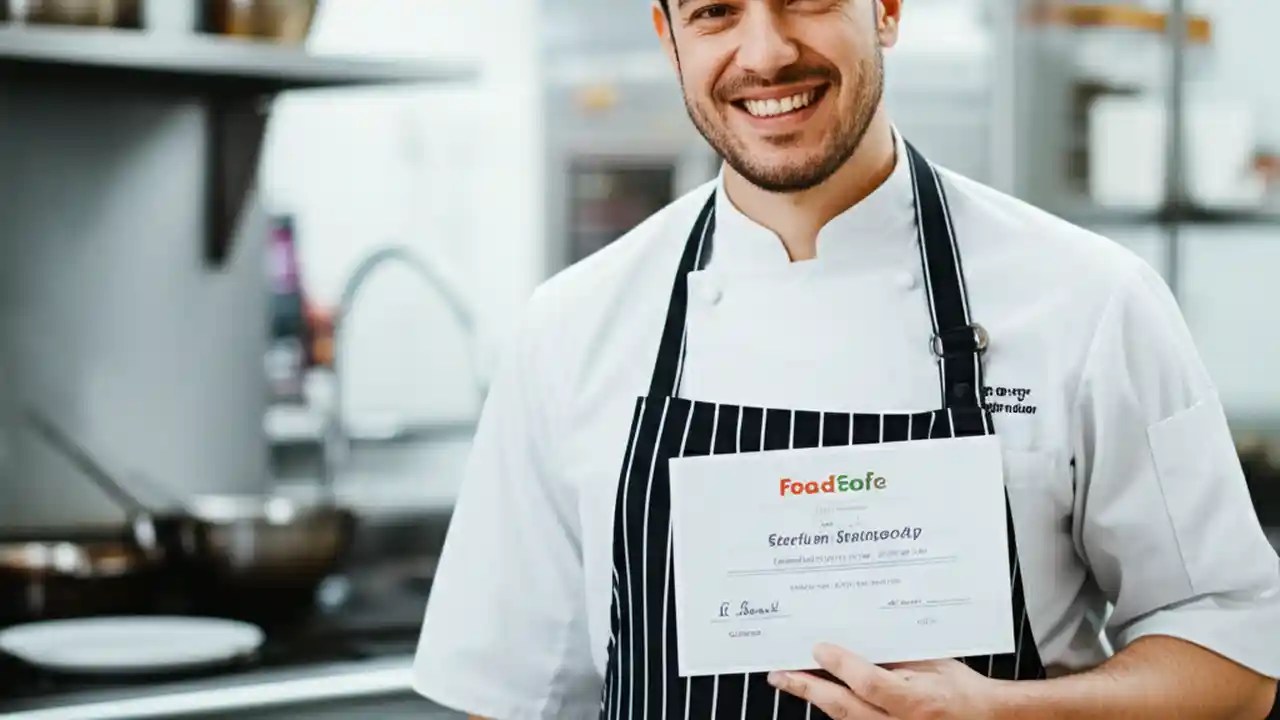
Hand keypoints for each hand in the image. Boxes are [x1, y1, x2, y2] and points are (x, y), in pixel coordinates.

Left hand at [767, 643, 1003, 719]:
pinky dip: (833, 708)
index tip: (820, 647)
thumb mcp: (934, 664)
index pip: (871, 684)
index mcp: (917, 700)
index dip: (843, 666)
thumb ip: (898, 656)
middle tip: (780, 674)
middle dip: (808, 688)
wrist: (983, 719)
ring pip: (843, 719)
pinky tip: (817, 693)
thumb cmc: (961, 690)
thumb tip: (861, 638)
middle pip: (845, 708)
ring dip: (814, 698)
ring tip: (788, 680)